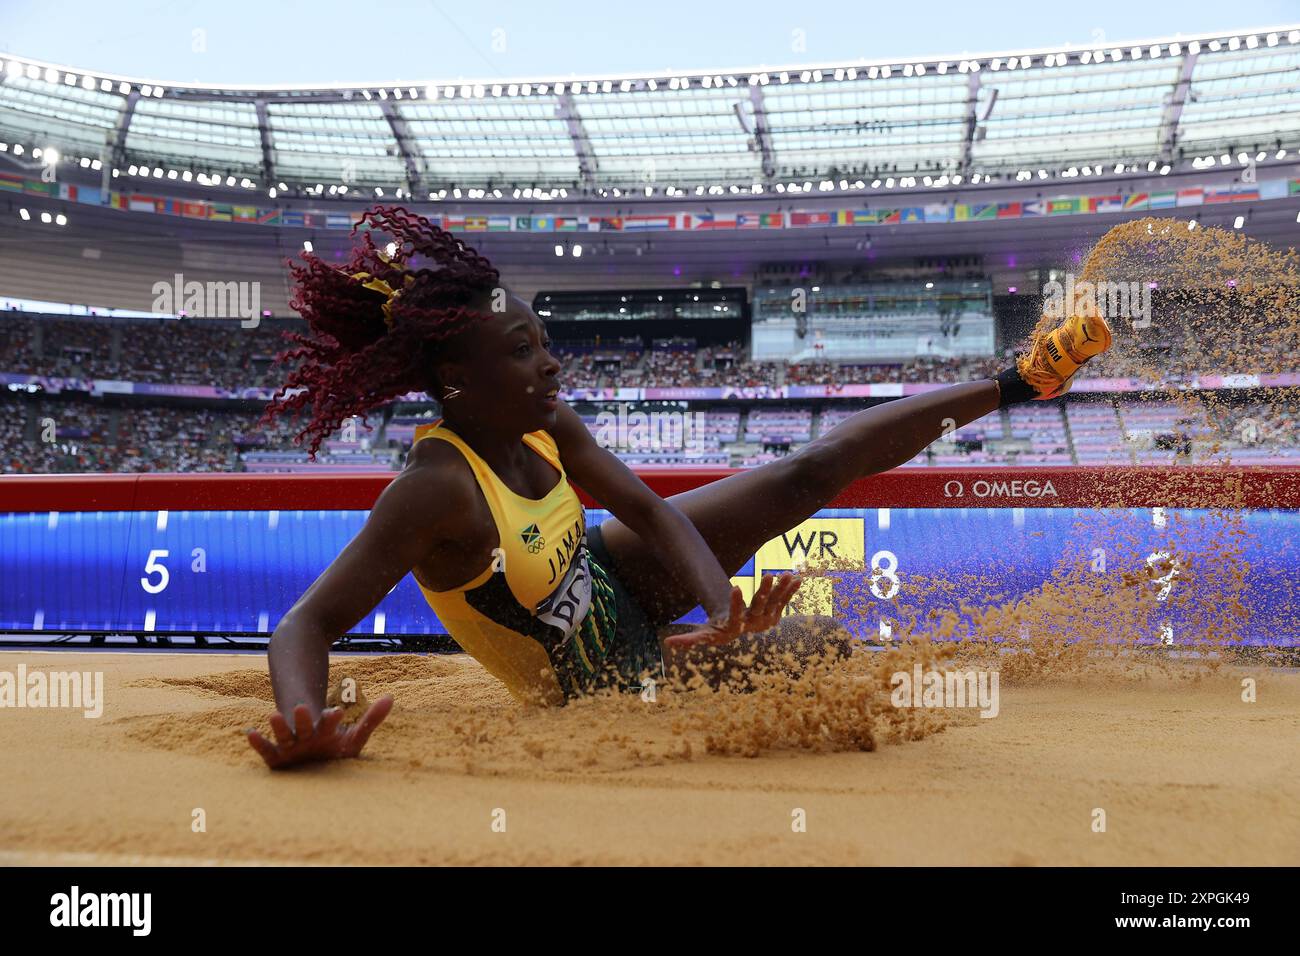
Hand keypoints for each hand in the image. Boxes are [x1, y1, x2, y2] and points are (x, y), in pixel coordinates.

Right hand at [246, 696, 393, 769]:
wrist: (315, 763)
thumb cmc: (336, 750)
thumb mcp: (355, 738)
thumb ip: (371, 720)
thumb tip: (391, 697)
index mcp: (326, 730)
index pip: (330, 722)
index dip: (333, 718)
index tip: (337, 712)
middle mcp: (307, 735)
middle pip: (305, 725)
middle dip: (304, 718)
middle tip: (301, 706)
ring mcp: (290, 745)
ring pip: (284, 734)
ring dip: (280, 725)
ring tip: (273, 715)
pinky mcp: (276, 758)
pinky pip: (266, 750)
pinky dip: (258, 742)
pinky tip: (250, 732)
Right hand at [662, 574, 801, 649]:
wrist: (736, 632)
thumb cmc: (717, 631)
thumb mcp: (703, 635)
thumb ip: (688, 641)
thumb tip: (668, 643)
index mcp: (736, 628)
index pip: (735, 616)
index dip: (736, 603)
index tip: (735, 588)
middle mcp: (753, 625)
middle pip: (759, 607)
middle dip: (765, 591)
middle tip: (769, 575)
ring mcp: (766, 619)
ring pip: (775, 603)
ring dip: (782, 589)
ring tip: (787, 574)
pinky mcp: (774, 614)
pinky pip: (783, 601)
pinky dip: (790, 591)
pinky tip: (797, 578)